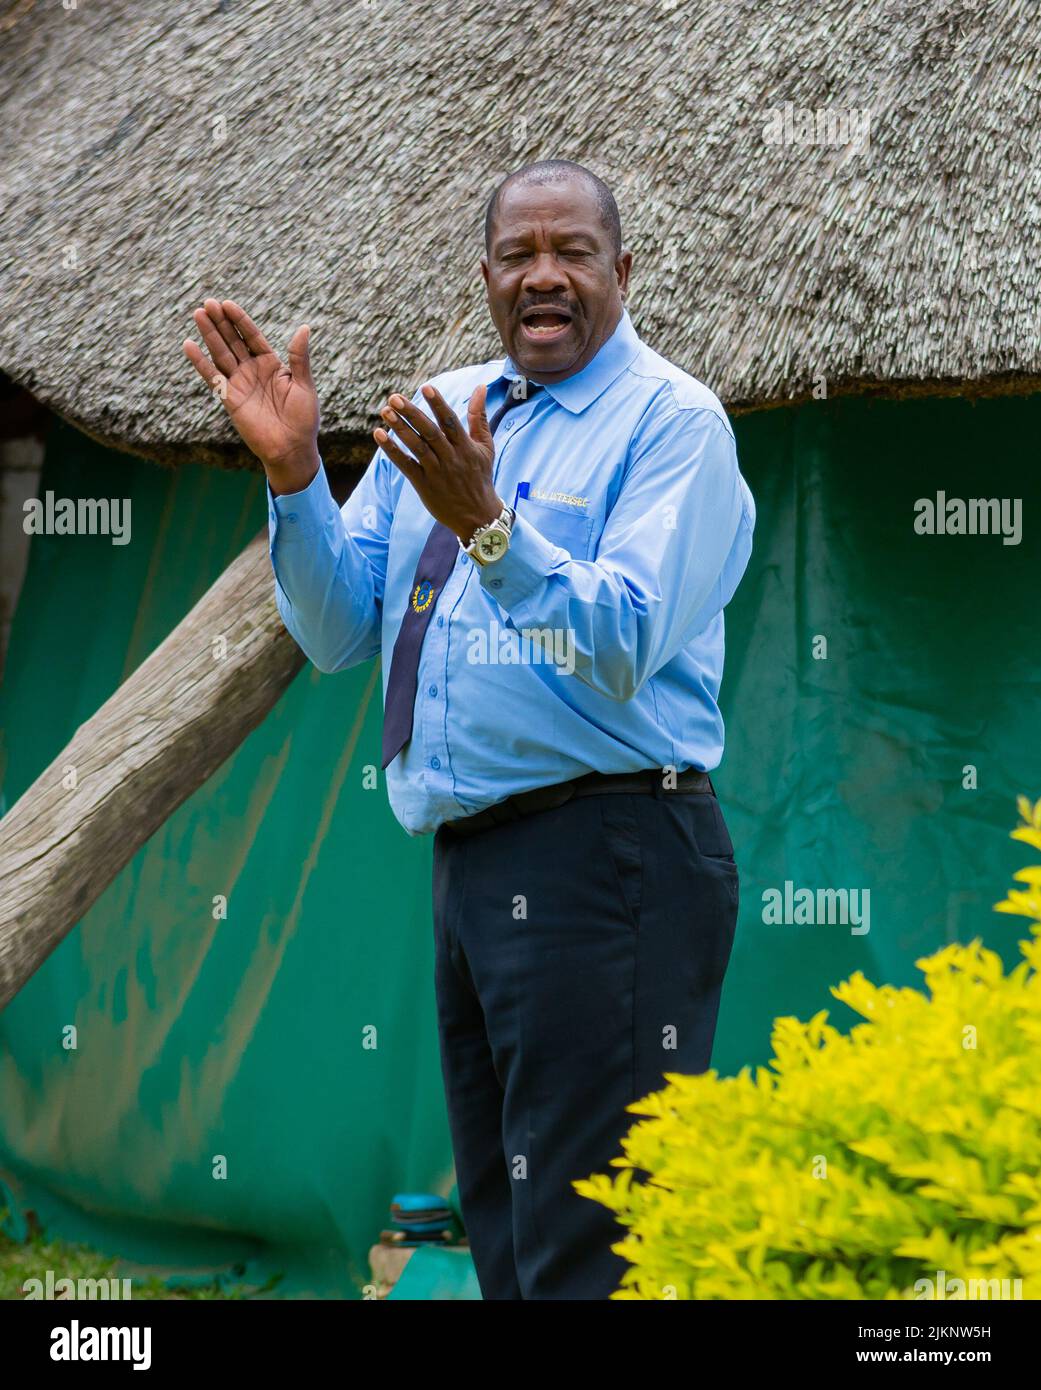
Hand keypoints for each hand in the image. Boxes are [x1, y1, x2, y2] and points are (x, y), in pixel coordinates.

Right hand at [183, 299, 319, 491]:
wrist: (292, 448)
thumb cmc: (303, 419)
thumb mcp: (304, 384)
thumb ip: (299, 357)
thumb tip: (304, 328)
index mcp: (271, 364)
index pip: (252, 336)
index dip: (240, 320)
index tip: (227, 303)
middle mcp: (253, 371)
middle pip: (233, 340)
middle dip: (221, 322)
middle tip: (208, 303)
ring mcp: (240, 384)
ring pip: (221, 354)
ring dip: (209, 335)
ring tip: (198, 314)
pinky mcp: (230, 399)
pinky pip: (213, 377)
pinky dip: (200, 363)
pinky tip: (189, 345)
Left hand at [374, 384, 501, 541]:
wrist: (478, 516)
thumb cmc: (480, 476)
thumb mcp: (486, 446)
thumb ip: (479, 416)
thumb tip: (480, 386)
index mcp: (466, 447)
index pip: (451, 422)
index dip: (438, 405)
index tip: (426, 387)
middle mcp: (451, 459)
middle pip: (430, 433)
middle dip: (412, 414)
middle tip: (395, 397)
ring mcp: (437, 473)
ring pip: (417, 448)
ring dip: (400, 429)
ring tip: (385, 411)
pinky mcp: (424, 486)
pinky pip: (406, 465)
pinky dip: (392, 451)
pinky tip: (379, 435)